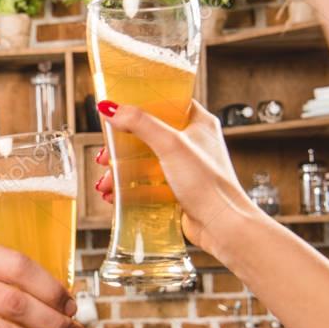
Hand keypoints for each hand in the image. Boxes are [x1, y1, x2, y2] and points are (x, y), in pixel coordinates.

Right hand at [94, 100, 262, 258]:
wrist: (222, 225)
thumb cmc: (208, 183)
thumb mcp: (170, 145)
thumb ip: (140, 123)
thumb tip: (111, 108)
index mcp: (199, 123)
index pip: (167, 102)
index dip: (141, 105)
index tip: (119, 111)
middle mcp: (193, 143)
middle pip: (149, 135)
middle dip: (122, 147)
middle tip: (106, 155)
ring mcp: (186, 167)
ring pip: (146, 162)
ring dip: (122, 171)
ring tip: (107, 183)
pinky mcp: (179, 190)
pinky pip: (149, 184)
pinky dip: (131, 189)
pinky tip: (115, 196)